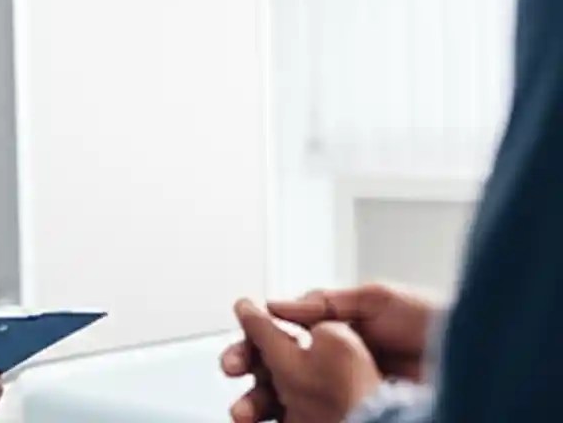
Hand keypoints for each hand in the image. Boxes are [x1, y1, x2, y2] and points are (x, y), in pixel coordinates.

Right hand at [221, 283, 438, 420]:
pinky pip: (318, 422)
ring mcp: (344, 392)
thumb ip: (323, 303)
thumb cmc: (431, 320)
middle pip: (276, 379)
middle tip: (240, 405)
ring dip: (267, 413)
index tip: (234, 362)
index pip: (275, 342)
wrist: (475, 356)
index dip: (249, 351)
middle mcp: (332, 363)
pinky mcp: (359, 413)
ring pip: (292, 407)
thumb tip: (275, 305)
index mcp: (328, 331)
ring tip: (252, 421)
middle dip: (251, 391)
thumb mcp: (375, 299)